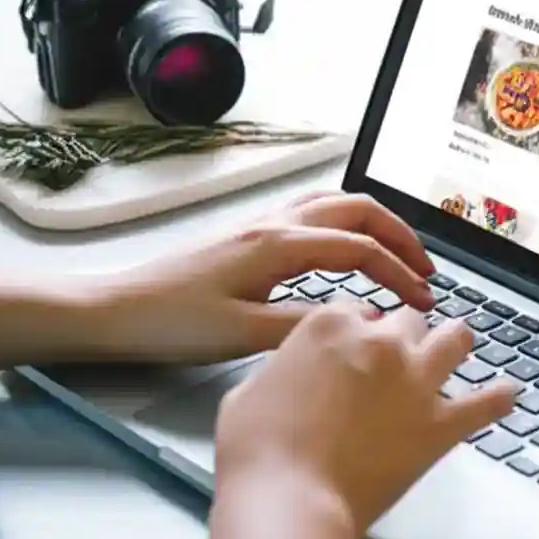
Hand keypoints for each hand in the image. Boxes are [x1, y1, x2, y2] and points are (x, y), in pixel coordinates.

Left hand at [96, 193, 437, 364]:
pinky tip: (345, 254)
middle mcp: (273, 224)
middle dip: (400, 236)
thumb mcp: (242, 333)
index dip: (399, 274)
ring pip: (335, 205)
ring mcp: (259, 226)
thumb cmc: (170, 321)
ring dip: (374, 226)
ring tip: (397, 257)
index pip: (360, 250)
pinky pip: (312, 216)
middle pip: (357, 210)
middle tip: (425, 271)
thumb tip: (363, 321)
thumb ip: (308, 324)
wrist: (113, 310)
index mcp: (277, 244)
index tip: (423, 301)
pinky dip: (345, 228)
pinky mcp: (247, 237)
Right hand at [205, 304, 515, 538]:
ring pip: (456, 339)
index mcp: (331, 325)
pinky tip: (507, 392)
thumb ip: (283, 368)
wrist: (289, 500)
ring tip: (458, 346)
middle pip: (406, 319)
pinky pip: (487, 402)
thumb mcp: (248, 390)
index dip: (356, 329)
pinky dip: (500, 397)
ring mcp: (416, 380)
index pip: (356, 309)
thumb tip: (292, 374)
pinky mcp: (440, 424)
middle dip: (402, 334)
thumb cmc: (258, 452)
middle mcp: (381, 343)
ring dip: (456, 342)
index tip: (355, 345)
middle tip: (398, 352)